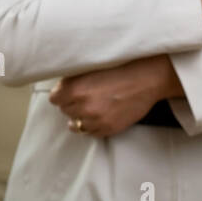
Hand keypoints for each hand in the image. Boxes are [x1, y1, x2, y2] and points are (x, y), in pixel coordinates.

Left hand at [51, 55, 178, 137]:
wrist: (146, 78)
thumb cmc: (120, 67)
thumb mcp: (90, 67)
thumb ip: (73, 79)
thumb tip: (61, 87)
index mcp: (74, 88)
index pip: (55, 98)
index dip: (61, 93)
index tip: (68, 90)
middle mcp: (82, 106)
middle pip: (65, 110)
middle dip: (72, 103)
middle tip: (84, 95)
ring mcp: (95, 120)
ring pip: (75, 125)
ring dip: (80, 116)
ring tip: (91, 107)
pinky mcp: (108, 129)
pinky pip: (90, 133)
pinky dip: (92, 125)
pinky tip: (99, 115)